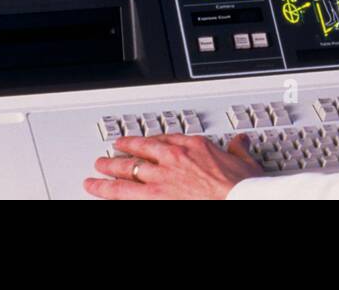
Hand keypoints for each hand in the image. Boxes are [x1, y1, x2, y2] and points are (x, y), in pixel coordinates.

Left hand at [85, 133, 263, 198]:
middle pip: (139, 153)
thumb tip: (240, 141)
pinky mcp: (155, 199)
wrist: (237, 200)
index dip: (149, 141)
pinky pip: (125, 195)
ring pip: (127, 173)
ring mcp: (162, 180)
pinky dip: (110, 194)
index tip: (142, 142)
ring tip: (95, 174)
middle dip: (121, 154)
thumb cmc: (240, 185)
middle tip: (108, 155)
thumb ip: (237, 149)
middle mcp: (173, 160)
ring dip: (108, 173)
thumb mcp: (243, 161)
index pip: (164, 139)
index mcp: (194, 146)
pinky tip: (100, 194)